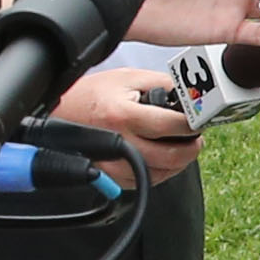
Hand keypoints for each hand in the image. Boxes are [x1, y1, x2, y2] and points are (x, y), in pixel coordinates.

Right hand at [52, 64, 201, 186]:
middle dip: (192, 147)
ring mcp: (113, 165)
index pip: (171, 125)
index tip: (200, 121)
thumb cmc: (90, 95)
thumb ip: (161, 84)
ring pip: (162, 174)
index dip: (192, 124)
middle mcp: (118, 143)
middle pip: (171, 156)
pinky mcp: (111, 177)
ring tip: (181, 145)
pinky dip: (161, 171)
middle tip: (195, 137)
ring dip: (179, 161)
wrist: (59, 113)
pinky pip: (146, 181)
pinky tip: (163, 157)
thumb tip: (190, 95)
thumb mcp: (127, 78)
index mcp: (123, 115)